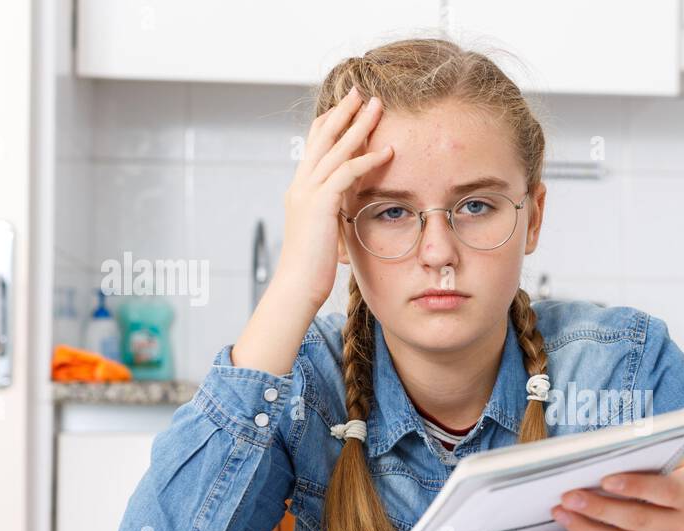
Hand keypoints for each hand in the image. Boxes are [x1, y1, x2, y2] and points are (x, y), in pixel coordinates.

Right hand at [275, 85, 392, 310]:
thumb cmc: (313, 267)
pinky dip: (367, 159)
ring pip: (335, 148)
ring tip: (378, 106)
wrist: (297, 286)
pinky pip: (346, 172)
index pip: (315, 146)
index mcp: (301, 189)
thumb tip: (346, 210)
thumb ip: (333, 214)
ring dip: (358, 125)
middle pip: (322, 137)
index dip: (330, 123)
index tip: (349, 107)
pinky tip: (387, 150)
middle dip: (343, 112)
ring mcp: (308, 192)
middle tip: (361, 91)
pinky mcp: (320, 204)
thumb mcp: (325, 232)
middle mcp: (301, 184)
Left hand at [551, 456, 683, 530]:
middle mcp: (678, 526)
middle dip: (599, 509)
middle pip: (636, 520)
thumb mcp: (680, 464)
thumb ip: (652, 459)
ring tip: (561, 512)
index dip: (635, 487)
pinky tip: (572, 529)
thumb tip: (605, 453)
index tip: (606, 479)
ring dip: (587, 529)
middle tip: (569, 496)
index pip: (663, 492)